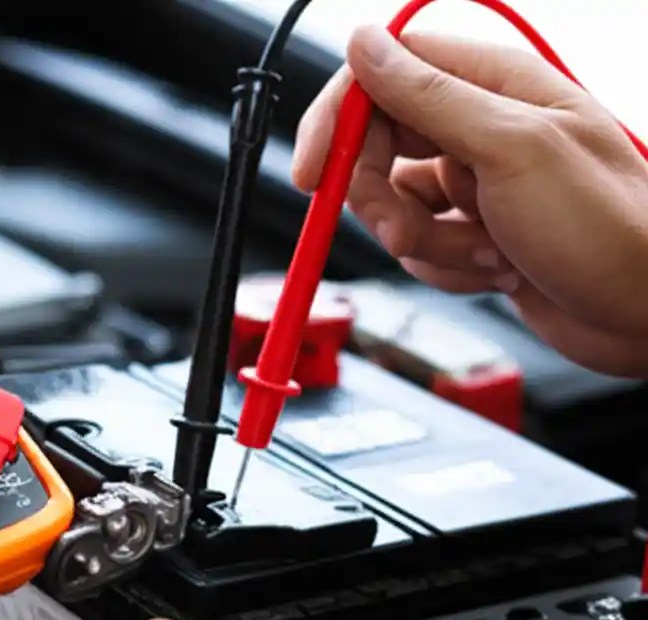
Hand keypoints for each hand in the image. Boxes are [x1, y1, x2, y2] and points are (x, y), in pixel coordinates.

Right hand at [293, 25, 647, 376]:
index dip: (338, 120)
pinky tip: (495, 270)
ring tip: (483, 253)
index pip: (382, 74)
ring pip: (392, 203)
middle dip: (381, 200)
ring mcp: (474, 180)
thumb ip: (430, 96)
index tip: (315, 171)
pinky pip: (417, 244)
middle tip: (405, 233)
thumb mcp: (512, 151)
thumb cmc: (611, 229)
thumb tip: (366, 43)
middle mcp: (478, 125)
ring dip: (425, 241)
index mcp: (492, 84)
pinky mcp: (472, 229)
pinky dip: (444, 266)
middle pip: (375, 145)